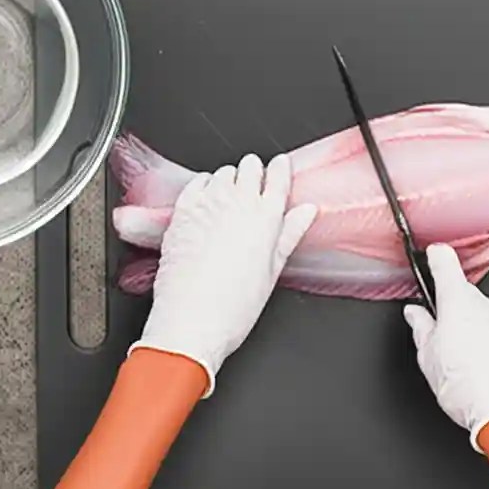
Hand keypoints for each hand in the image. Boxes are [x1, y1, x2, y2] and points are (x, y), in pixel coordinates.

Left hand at [131, 153, 316, 396]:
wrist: (191, 321)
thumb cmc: (233, 307)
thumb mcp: (272, 271)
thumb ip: (289, 234)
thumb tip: (306, 213)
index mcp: (267, 217)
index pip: (279, 177)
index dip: (281, 169)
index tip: (281, 167)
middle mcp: (237, 203)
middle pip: (250, 167)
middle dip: (254, 171)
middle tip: (255, 185)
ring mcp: (208, 204)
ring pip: (223, 172)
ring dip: (230, 178)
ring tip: (231, 196)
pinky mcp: (182, 211)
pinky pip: (196, 182)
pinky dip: (204, 185)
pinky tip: (206, 199)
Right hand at [403, 244, 488, 451]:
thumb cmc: (468, 388)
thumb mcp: (427, 357)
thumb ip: (421, 328)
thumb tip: (416, 315)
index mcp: (458, 301)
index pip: (445, 264)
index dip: (436, 258)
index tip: (433, 255)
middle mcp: (487, 306)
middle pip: (465, 298)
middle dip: (453, 311)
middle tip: (439, 339)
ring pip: (485, 319)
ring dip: (473, 332)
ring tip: (462, 365)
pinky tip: (482, 372)